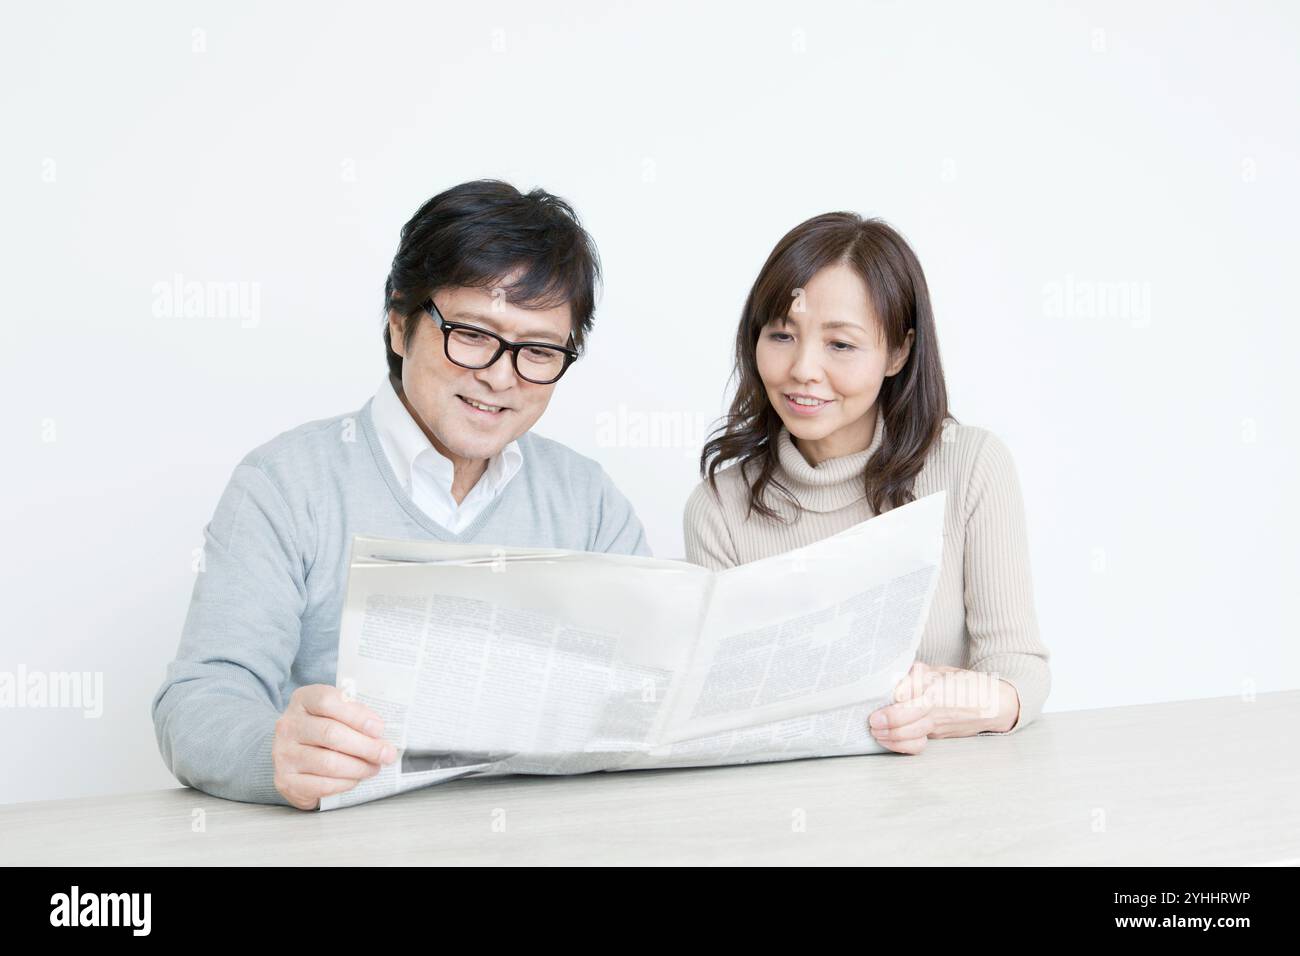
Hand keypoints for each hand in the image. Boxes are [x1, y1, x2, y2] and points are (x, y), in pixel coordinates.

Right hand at [273, 684, 396, 809]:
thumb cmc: (324, 730)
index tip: (379, 728)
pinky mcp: (286, 780)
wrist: (294, 757)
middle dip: (366, 746)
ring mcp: (283, 754)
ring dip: (359, 767)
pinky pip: (322, 784)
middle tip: (387, 753)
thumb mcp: (336, 713)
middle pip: (331, 734)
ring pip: (328, 762)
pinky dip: (345, 783)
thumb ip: (354, 715)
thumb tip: (379, 733)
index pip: (328, 701)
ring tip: (374, 767)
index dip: (357, 715)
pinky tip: (356, 779)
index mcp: (303, 700)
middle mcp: (288, 725)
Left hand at [868, 662, 1019, 753]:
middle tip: (873, 722)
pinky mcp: (938, 735)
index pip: (914, 691)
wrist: (994, 703)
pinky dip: (903, 746)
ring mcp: (939, 724)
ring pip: (914, 734)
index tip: (880, 700)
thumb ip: (917, 675)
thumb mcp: (941, 671)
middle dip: (890, 721)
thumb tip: (892, 679)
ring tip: (877, 733)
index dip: (896, 697)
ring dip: (892, 736)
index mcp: (939, 686)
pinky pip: (918, 744)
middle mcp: (939, 707)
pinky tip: (890, 742)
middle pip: (911, 715)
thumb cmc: (965, 683)